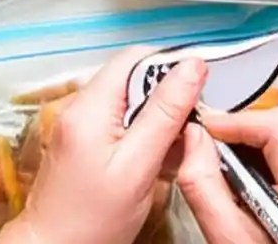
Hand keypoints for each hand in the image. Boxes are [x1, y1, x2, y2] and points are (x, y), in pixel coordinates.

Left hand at [0, 49, 208, 243]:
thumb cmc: (91, 219)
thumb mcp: (138, 166)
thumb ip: (165, 114)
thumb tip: (191, 68)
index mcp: (90, 106)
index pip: (135, 57)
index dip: (171, 65)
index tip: (199, 88)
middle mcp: (79, 107)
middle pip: (133, 77)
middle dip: (167, 96)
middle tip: (189, 127)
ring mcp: (79, 123)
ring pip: (129, 100)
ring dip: (157, 118)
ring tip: (172, 149)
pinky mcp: (82, 140)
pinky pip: (119, 121)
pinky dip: (142, 134)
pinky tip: (153, 160)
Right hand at [178, 107, 277, 243]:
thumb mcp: (230, 243)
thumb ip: (204, 187)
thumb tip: (192, 137)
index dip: (237, 121)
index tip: (204, 132)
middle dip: (245, 135)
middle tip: (211, 156)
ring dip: (260, 150)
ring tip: (231, 179)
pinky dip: (277, 167)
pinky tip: (257, 192)